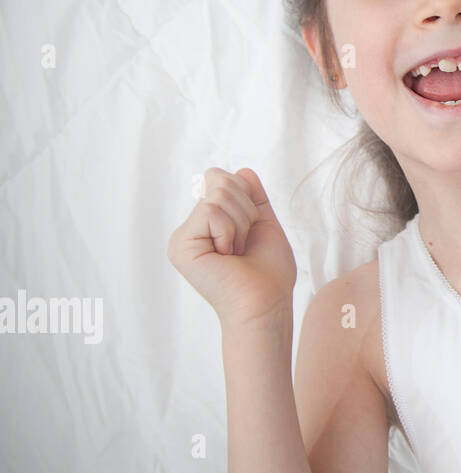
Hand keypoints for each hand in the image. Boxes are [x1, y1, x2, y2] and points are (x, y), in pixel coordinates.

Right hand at [167, 167, 297, 329]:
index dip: (247, 198)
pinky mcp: (180, 245)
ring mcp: (182, 237)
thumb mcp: (263, 223)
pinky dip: (230, 231)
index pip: (222, 178)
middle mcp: (189, 229)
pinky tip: (227, 256)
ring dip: (241, 223)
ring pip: (218, 196)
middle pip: (220, 182)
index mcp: (206, 224)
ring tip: (237, 253)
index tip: (250, 233)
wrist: (266, 302)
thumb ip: (252, 196)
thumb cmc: (268, 271)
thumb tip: (243, 170)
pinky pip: (211, 211)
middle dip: (246, 211)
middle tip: (244, 245)